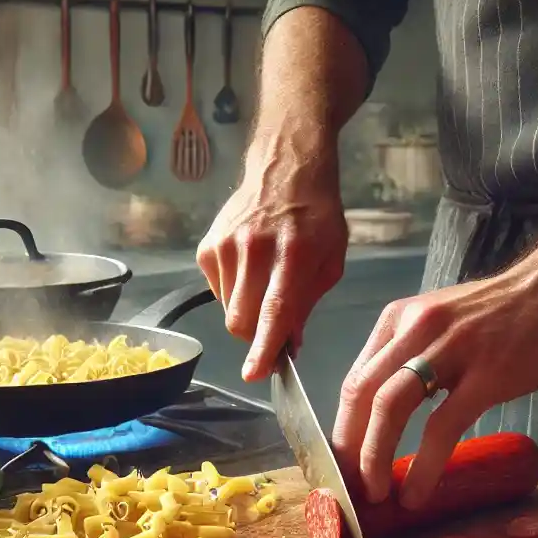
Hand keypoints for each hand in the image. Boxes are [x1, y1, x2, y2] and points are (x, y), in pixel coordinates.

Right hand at [196, 148, 347, 381]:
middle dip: (256, 337)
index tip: (253, 373)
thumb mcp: (330, 258)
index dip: (263, 346)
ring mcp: (225, 246)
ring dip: (247, 312)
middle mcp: (254, 249)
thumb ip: (309, 303)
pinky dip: (234, 293)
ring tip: (265, 282)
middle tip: (274, 328)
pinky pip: (217, 292)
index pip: (273, 310)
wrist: (285, 163)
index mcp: (293, 254)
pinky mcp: (207, 246)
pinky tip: (250, 268)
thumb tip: (288, 343)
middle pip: (241, 320)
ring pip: (228, 310)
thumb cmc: (316, 214)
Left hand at [332, 263, 537, 508]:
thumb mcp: (439, 324)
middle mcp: (414, 330)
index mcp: (397, 320)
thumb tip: (383, 417)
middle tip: (349, 488)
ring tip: (374, 493)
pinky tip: (416, 492)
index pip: (354, 380)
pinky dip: (424, 466)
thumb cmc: (500, 315)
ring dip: (374, 457)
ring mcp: (450, 350)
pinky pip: (442, 427)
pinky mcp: (486, 375)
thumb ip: (409, 358)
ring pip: (390, 408)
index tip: (341, 465)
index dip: (340, 429)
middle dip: (348, 448)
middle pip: (361, 395)